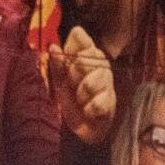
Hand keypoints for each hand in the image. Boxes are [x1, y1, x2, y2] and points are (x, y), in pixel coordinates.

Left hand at [48, 25, 115, 144]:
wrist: (81, 128)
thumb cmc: (72, 100)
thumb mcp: (60, 80)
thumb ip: (58, 64)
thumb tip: (53, 47)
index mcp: (86, 54)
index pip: (78, 36)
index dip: (69, 51)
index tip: (66, 65)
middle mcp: (99, 64)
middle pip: (82, 60)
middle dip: (72, 77)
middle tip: (73, 87)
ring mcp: (107, 82)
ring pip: (89, 83)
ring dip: (80, 96)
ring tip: (81, 101)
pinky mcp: (110, 102)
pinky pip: (96, 103)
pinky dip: (88, 110)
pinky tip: (88, 111)